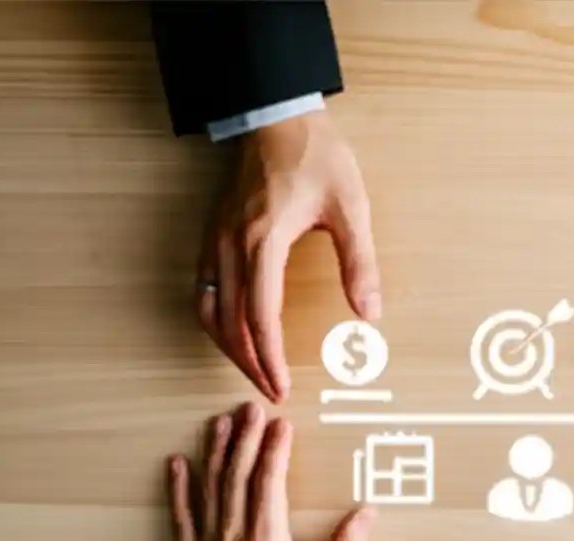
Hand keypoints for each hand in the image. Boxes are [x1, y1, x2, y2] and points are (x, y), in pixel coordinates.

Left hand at [166, 402, 376, 540]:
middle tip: (250, 407)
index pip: (269, 483)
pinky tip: (177, 465)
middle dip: (244, 438)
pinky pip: (181, 520)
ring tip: (219, 422)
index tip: (282, 423)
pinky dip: (179, 490)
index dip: (275, 449)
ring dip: (214, 453)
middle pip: (236, 477)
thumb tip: (368, 512)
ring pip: (209, 491)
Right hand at [197, 110, 379, 402]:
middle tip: (271, 392)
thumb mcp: (350, 207)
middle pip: (230, 322)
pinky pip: (204, 290)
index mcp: (263, 240)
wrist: (277, 114)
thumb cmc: (316, 156)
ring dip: (229, 346)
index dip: (270, 358)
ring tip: (254, 371)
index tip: (281, 386)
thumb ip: (360, 262)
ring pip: (210, 310)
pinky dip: (216, 321)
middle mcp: (230, 245)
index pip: (260, 316)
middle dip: (250, 363)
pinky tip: (232, 334)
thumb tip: (370, 313)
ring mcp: (215, 240)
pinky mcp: (213, 235)